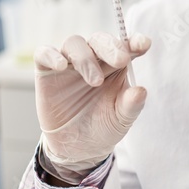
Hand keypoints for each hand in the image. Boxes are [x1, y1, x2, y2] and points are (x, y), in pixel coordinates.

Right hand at [34, 32, 150, 183]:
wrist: (77, 148)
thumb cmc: (103, 126)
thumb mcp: (121, 119)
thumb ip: (131, 104)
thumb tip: (141, 91)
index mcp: (117, 65)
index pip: (127, 45)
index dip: (135, 41)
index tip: (144, 44)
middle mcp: (94, 58)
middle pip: (100, 40)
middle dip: (112, 47)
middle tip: (121, 61)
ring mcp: (70, 63)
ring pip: (74, 43)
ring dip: (86, 58)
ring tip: (95, 81)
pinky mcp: (47, 71)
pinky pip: (44, 53)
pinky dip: (51, 55)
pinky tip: (61, 65)